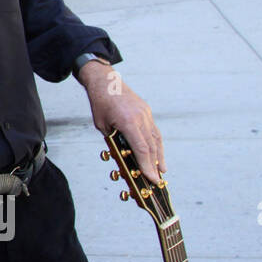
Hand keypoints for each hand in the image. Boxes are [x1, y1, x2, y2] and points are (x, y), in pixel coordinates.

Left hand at [79, 61, 164, 181]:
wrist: (105, 80)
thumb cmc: (100, 104)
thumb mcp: (102, 125)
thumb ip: (115, 140)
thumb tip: (126, 157)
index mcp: (128, 121)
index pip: (141, 149)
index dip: (148, 166)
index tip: (152, 179)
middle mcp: (140, 117)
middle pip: (151, 146)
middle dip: (155, 165)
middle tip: (158, 181)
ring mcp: (145, 113)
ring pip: (156, 138)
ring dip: (159, 156)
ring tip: (161, 170)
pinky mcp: (146, 111)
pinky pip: (153, 130)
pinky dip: (156, 143)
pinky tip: (157, 153)